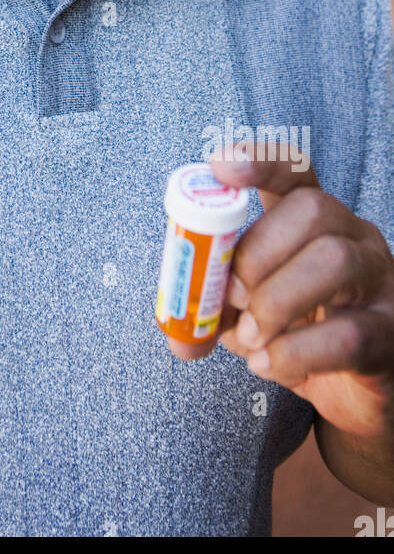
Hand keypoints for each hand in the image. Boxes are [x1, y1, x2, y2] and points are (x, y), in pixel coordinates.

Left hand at [203, 143, 393, 441]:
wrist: (355, 392)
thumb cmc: (298, 334)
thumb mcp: (247, 312)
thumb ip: (212, 312)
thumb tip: (180, 338)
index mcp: (314, 220)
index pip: (295, 170)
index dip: (260, 162)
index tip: (221, 166)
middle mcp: (354, 238)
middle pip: (312, 209)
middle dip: (257, 251)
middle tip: (231, 296)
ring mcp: (379, 283)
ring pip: (334, 259)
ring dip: (274, 301)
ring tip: (249, 337)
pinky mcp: (388, 335)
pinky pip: (348, 334)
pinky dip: (295, 353)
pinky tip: (271, 365)